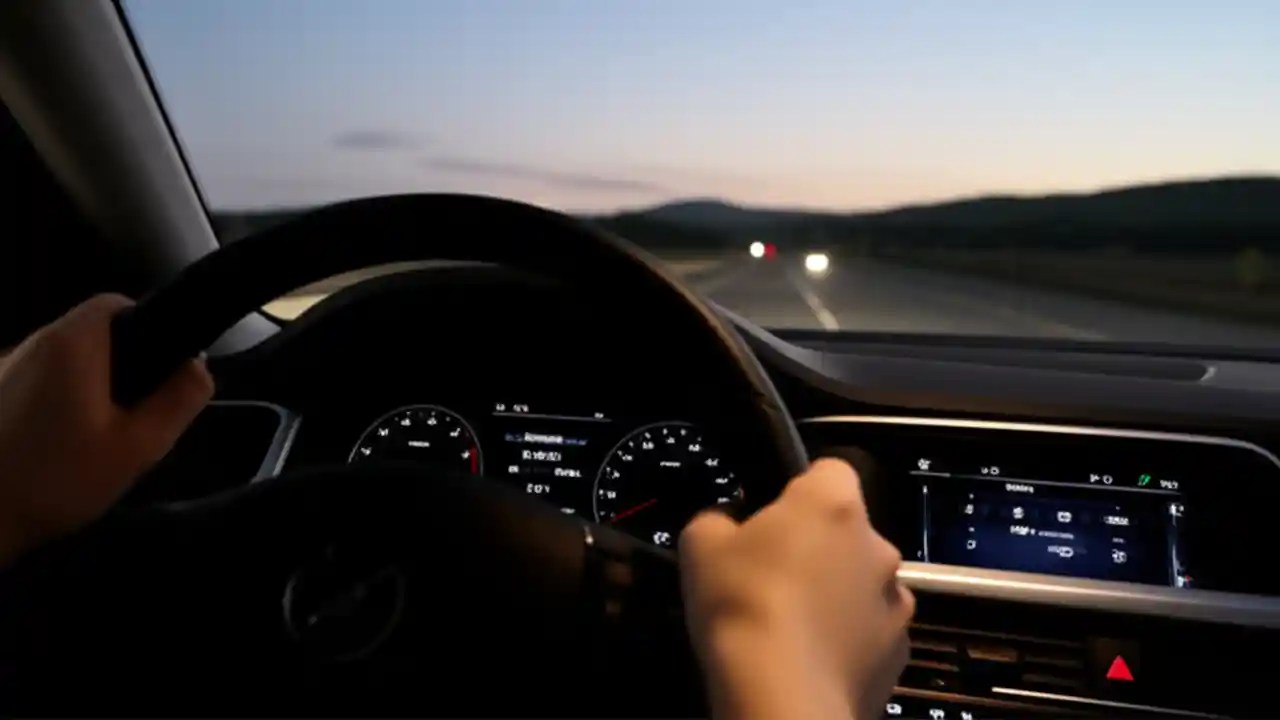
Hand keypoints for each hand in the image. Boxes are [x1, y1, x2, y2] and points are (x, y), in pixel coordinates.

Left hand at [0, 294, 212, 566]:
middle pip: (86, 334)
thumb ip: (177, 401)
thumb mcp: (138, 447)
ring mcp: (0, 370)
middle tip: (134, 415)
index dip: (146, 325)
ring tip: (93, 437)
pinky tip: (53, 447)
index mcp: (70, 346)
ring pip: (58, 362)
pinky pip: (31, 385)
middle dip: (117, 364)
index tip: (161, 368)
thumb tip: (199, 368)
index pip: (114, 303)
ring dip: (82, 387)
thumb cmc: (58, 480)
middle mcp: (29, 345)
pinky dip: (51, 404)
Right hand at [680, 458, 913, 719]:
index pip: (830, 469)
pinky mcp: (901, 653)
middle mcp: (878, 545)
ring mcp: (897, 601)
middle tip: (774, 577)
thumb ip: (718, 520)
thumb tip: (727, 523)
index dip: (800, 489)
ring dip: (838, 597)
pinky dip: (849, 642)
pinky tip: (812, 661)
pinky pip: (872, 634)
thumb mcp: (699, 545)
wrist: (783, 697)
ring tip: (793, 628)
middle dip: (820, 548)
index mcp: (833, 503)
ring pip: (864, 584)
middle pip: (848, 532)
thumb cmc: (742, 605)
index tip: (772, 518)